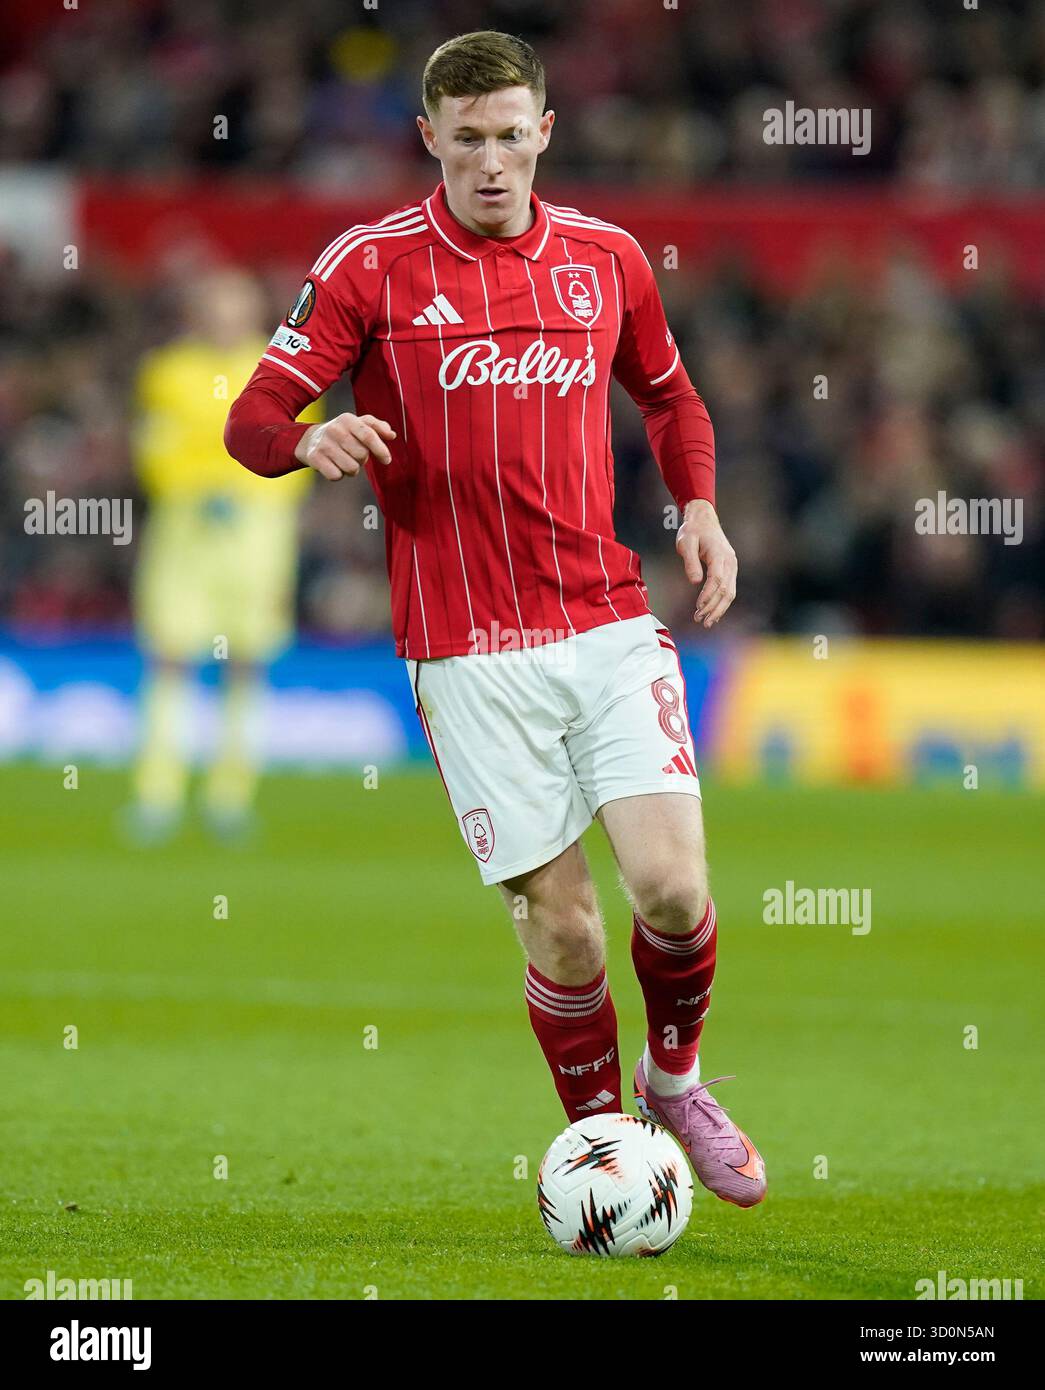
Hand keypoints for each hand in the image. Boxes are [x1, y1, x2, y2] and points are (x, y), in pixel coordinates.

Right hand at [294, 413, 395, 478]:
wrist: (311, 439)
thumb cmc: (343, 433)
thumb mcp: (358, 424)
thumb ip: (377, 427)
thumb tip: (392, 435)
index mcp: (348, 419)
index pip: (368, 435)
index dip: (380, 449)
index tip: (387, 460)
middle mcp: (334, 430)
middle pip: (361, 455)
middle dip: (362, 459)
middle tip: (355, 455)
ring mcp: (323, 444)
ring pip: (351, 468)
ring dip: (352, 469)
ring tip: (345, 460)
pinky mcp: (314, 458)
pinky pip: (336, 476)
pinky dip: (338, 475)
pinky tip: (334, 466)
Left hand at [675, 499, 737, 628]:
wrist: (704, 520)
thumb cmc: (693, 530)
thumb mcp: (686, 543)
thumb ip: (690, 562)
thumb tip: (695, 582)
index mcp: (719, 554)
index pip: (717, 579)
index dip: (708, 596)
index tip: (698, 608)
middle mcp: (730, 562)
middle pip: (726, 590)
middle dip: (713, 608)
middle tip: (700, 620)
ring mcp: (732, 566)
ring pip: (730, 592)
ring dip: (719, 609)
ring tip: (706, 622)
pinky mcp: (730, 570)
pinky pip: (729, 589)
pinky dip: (722, 603)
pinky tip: (713, 614)